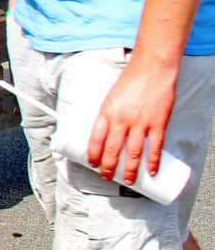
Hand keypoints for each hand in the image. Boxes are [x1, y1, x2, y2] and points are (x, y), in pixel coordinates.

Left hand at [88, 58, 177, 185]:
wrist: (152, 68)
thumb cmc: (131, 80)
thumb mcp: (111, 96)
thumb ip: (110, 114)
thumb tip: (106, 132)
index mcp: (107, 111)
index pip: (95, 138)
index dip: (92, 154)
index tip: (91, 163)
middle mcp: (122, 119)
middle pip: (112, 149)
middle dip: (108, 166)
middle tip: (106, 176)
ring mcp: (141, 123)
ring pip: (133, 153)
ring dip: (129, 170)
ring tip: (127, 180)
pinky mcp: (158, 124)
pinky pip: (155, 147)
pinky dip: (153, 161)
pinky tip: (151, 171)